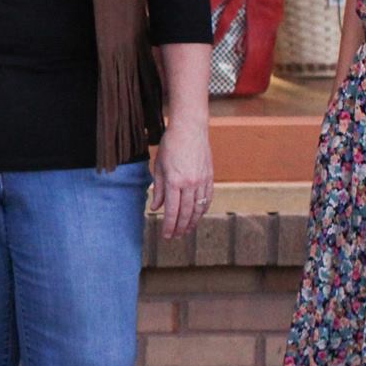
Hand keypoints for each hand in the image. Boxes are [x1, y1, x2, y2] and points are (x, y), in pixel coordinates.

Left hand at [149, 115, 212, 238]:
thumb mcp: (158, 167)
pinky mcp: (210, 177)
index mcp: (174, 181)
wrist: (190, 129)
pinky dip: (203, 209)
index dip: (169, 225)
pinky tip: (198, 215)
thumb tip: (156, 208)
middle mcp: (190, 183)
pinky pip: (208, 198)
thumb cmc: (170, 145)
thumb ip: (158, 189)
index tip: (166, 235)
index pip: (172, 210)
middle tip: (176, 237)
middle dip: (181, 227)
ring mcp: (202, 180)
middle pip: (186, 213)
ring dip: (193, 222)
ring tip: (187, 231)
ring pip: (199, 208)